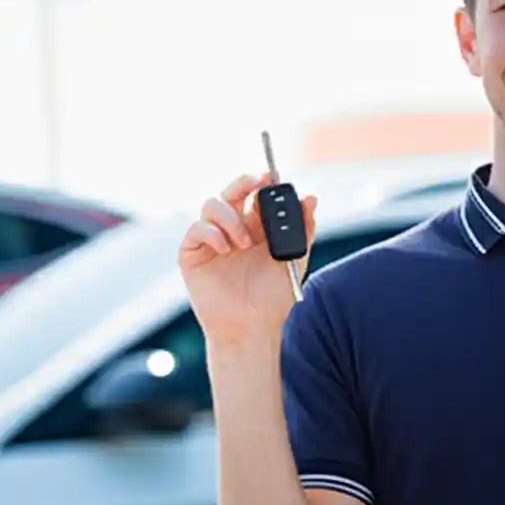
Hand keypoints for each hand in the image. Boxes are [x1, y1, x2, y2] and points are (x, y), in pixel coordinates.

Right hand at [178, 172, 317, 343]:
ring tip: (244, 243)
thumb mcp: (294, 260)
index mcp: (257, 228)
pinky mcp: (193, 254)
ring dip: (230, 217)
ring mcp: (212, 240)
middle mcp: (233, 230)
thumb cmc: (273, 298)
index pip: (256, 195)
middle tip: (257, 182)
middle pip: (231, 192)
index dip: (263, 183)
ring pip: (211, 205)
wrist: (253, 327)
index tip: (273, 177)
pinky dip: (212, 233)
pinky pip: (196, 229)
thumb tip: (312, 197)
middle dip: (243, 182)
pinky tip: (227, 249)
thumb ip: (304, 229)